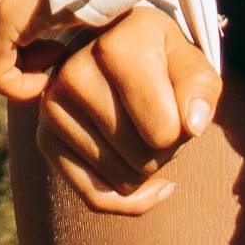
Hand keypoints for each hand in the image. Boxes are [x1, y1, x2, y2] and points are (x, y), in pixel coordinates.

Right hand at [35, 0, 224, 215]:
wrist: (112, 52)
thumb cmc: (159, 59)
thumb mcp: (189, 61)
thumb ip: (200, 88)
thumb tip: (192, 126)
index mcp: (117, 46)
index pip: (163, 129)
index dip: (184, 131)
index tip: (181, 108)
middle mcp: (76, 72)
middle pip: (143, 158)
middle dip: (165, 151)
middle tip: (161, 121)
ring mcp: (53, 107)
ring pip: (122, 180)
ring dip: (145, 169)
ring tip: (143, 134)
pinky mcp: (45, 139)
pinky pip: (96, 197)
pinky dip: (128, 199)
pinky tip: (147, 183)